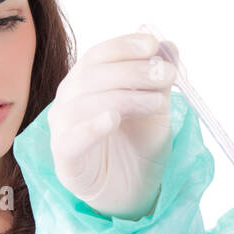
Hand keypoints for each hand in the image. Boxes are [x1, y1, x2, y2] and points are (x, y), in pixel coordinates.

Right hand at [48, 31, 175, 218]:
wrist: (133, 189)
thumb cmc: (138, 144)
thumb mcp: (156, 106)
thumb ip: (159, 78)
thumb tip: (170, 46)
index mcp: (87, 80)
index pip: (99, 54)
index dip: (124, 46)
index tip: (153, 45)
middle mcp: (69, 99)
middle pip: (93, 76)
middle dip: (134, 71)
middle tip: (167, 74)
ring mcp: (63, 128)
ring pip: (84, 104)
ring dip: (125, 97)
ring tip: (157, 102)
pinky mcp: (65, 159)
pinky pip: (71, 140)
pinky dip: (91, 128)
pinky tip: (113, 120)